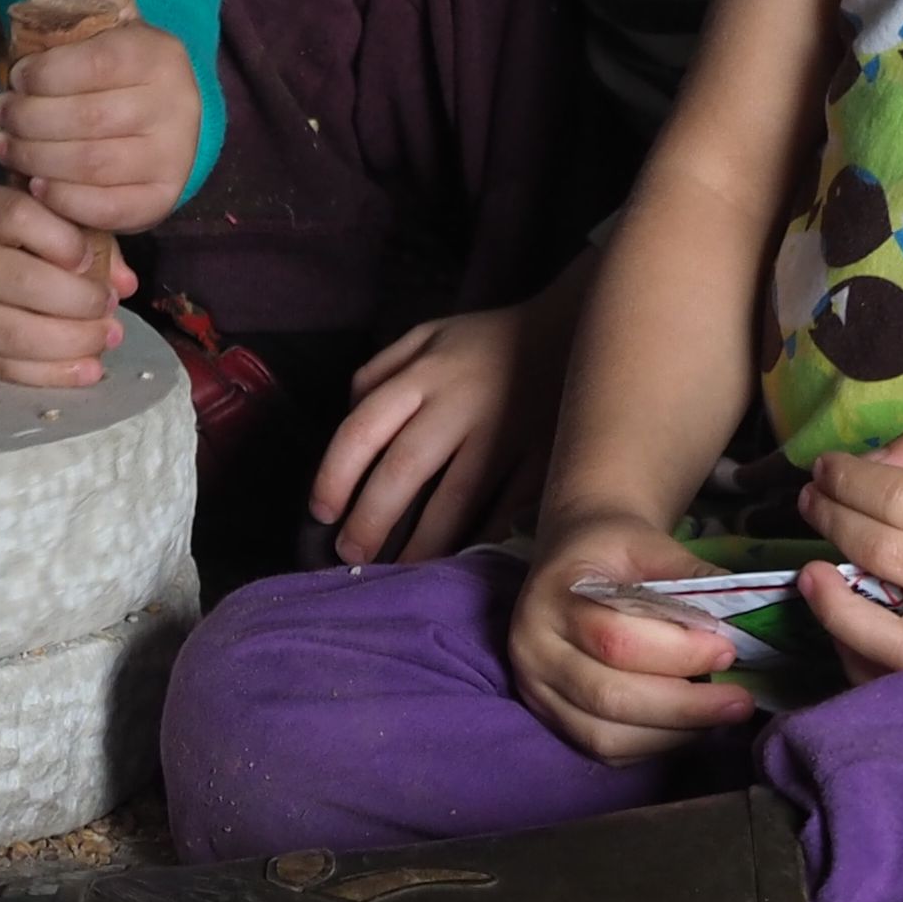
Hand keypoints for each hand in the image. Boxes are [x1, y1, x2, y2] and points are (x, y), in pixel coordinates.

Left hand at [0, 0, 200, 237]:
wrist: (163, 123)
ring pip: (92, 164)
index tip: (17, 76)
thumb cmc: (120, 68)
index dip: (46, 73)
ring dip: (35, 158)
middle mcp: (178, 106)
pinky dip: (65, 199)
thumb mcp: (114, 20)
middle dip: (29, 120)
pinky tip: (37, 184)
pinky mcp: (162, 199)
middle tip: (0, 117)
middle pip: (87, 119)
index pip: (97, 63)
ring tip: (6, 147)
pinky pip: (109, 208)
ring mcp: (174, 157)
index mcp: (162, 55)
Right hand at [0, 175, 125, 386]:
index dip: (63, 240)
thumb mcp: (18, 206)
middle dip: (80, 300)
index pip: (18, 218)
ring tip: (106, 337)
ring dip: (73, 342)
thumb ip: (76, 233)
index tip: (89, 257)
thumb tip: (127, 283)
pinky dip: (52, 374)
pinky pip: (4, 369)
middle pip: (23, 284)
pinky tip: (88, 370)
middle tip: (108, 305)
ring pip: (15, 335)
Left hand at [314, 297, 571, 563]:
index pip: (362, 429)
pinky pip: (509, 506)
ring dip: (424, 542)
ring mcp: (506, 431)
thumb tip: (345, 418)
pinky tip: (462, 561)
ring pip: (456, 498)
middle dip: (371, 520)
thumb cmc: (489, 343)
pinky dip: (483, 537)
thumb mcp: (427, 335)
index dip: (335, 476)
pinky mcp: (546, 454)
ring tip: (401, 570)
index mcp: (423, 373)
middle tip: (352, 555)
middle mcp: (459, 402)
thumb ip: (380, 372)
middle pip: (403, 469)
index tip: (322, 513)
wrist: (580, 331)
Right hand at [509, 506, 760, 760]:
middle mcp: (532, 652)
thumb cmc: (612, 553)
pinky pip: (606, 751)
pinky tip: (689, 726)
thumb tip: (746, 614)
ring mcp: (536, 692)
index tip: (728, 649)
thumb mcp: (649, 545)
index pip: (614, 639)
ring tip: (720, 716)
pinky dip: (655, 746)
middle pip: (608, 696)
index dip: (677, 653)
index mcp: (550, 600)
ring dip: (673, 733)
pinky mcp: (553, 721)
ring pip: (605, 736)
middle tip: (738, 700)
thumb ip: (691, 576)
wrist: (571, 563)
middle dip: (684, 705)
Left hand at [799, 423, 902, 673]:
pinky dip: (861, 653)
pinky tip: (846, 619)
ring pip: (885, 636)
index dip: (850, 480)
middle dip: (833, 519)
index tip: (825, 469)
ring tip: (811, 574)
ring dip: (834, 604)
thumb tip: (866, 465)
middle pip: (885, 553)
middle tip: (812, 500)